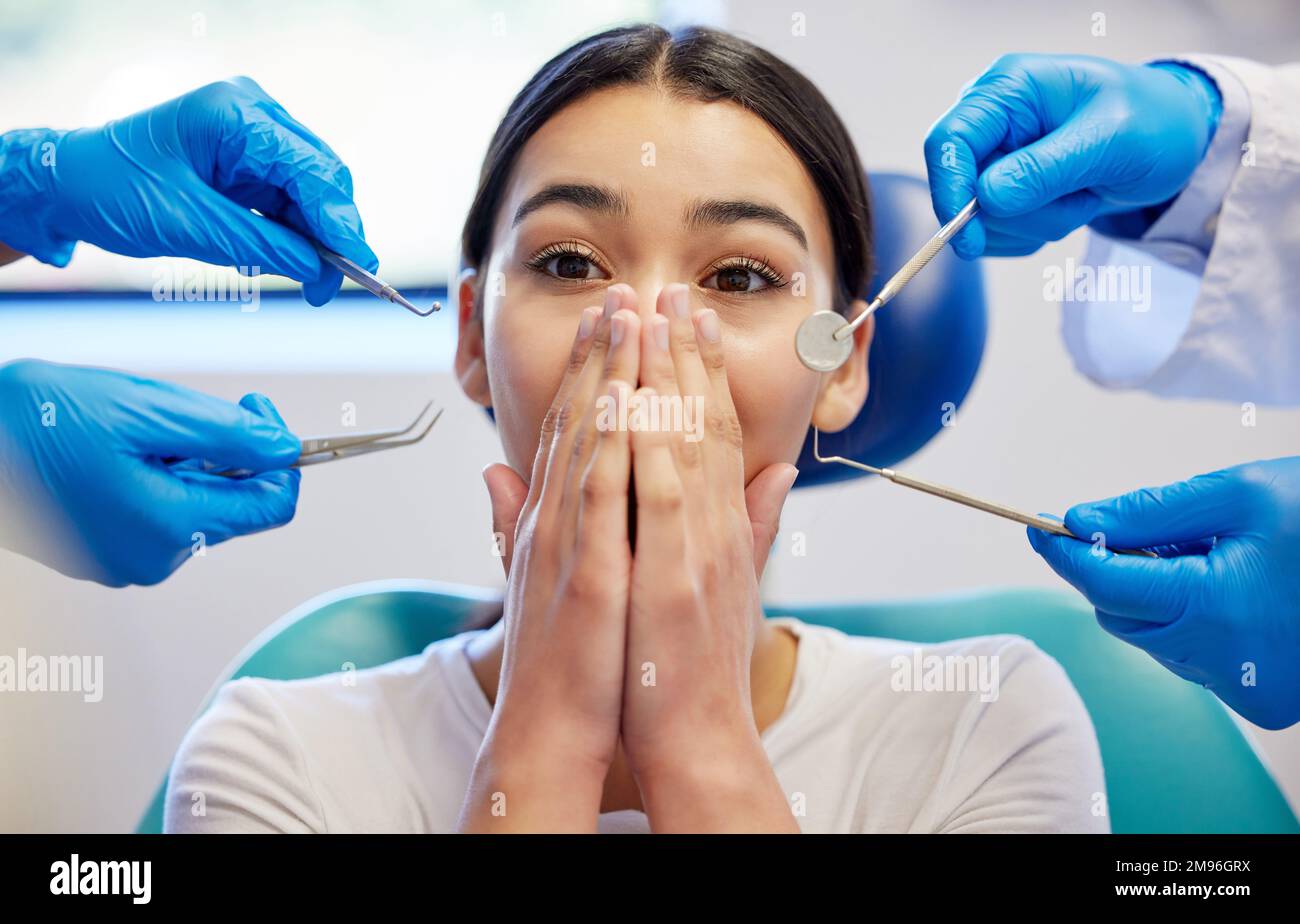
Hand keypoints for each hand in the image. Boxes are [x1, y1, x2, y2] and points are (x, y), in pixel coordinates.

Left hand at [0, 77, 375, 304]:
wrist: (68, 188)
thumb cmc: (111, 190)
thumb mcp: (190, 225)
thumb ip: (262, 245)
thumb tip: (319, 269)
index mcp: (237, 115)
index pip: (312, 169)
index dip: (340, 220)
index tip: (362, 264)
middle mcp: (253, 118)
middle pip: (321, 179)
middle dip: (332, 235)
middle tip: (332, 287)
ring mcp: (252, 140)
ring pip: (310, 195)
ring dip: (313, 241)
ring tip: (310, 285)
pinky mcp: (247, 165)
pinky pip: (287, 203)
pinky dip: (291, 235)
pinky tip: (283, 262)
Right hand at [0, 359, 299, 586]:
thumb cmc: (32, 423)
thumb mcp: (144, 410)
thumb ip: (226, 432)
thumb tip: (286, 448)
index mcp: (172, 526)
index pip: (273, 505)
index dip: (281, 455)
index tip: (258, 413)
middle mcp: (155, 558)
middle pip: (234, 503)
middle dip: (224, 451)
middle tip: (179, 408)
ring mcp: (125, 561)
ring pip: (194, 505)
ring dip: (185, 462)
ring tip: (129, 432)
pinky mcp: (102, 554)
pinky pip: (156, 514)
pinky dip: (154, 478)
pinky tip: (112, 452)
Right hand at [457, 286, 640, 831]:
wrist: (547, 728)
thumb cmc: (560, 656)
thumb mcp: (536, 577)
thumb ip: (517, 522)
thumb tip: (494, 475)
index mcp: (552, 519)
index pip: (570, 430)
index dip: (588, 371)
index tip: (609, 320)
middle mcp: (553, 518)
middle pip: (577, 421)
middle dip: (600, 352)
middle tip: (621, 292)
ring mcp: (567, 540)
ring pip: (589, 440)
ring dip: (608, 374)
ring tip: (628, 315)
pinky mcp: (587, 571)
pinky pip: (601, 494)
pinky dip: (612, 442)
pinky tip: (627, 395)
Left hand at [620, 283, 799, 831]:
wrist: (700, 740)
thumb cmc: (699, 666)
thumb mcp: (733, 586)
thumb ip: (751, 525)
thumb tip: (777, 472)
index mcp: (724, 528)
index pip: (720, 433)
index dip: (708, 373)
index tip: (693, 320)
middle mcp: (718, 528)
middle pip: (706, 425)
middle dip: (690, 354)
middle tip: (676, 291)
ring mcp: (698, 550)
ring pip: (685, 446)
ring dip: (669, 375)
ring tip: (654, 314)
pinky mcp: (674, 578)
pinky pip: (660, 496)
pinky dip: (648, 442)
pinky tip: (633, 395)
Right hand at [925, 54, 1221, 257]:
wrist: (1178, 139)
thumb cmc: (1153, 121)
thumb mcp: (1110, 141)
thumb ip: (1045, 169)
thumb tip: (987, 199)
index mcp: (1010, 89)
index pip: (949, 141)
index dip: (950, 190)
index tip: (968, 237)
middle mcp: (994, 120)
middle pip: (963, 188)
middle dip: (1015, 212)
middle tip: (1075, 202)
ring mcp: (998, 156)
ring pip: (982, 218)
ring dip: (1034, 224)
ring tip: (1083, 195)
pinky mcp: (1006, 188)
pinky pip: (997, 232)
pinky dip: (1033, 233)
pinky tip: (1071, 205)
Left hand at [1028, 457, 1299, 729]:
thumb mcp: (1236, 496)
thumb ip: (1148, 512)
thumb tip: (1078, 522)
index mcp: (1215, 609)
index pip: (1105, 583)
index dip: (1067, 553)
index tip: (1040, 528)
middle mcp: (1224, 663)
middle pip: (1123, 615)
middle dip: (1120, 571)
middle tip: (1152, 531)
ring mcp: (1245, 692)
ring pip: (1153, 639)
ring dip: (1158, 597)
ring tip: (1212, 556)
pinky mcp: (1262, 703)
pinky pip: (1192, 659)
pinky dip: (1191, 624)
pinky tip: (1232, 589)